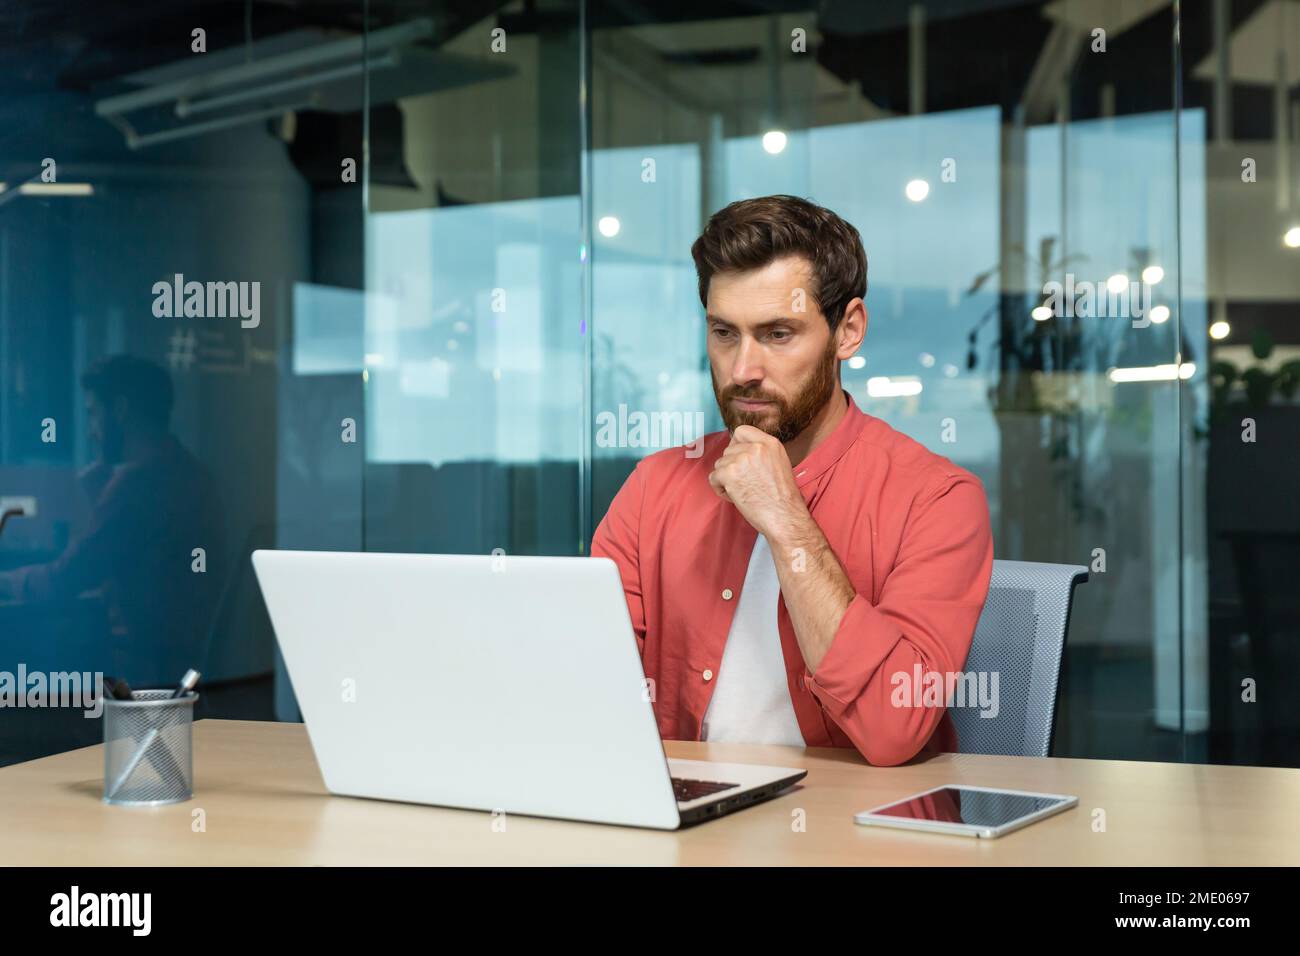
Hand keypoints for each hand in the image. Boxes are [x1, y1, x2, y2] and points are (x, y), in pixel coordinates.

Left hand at [708, 425, 810, 540]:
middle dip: (731, 466)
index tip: (738, 458)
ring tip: (740, 492)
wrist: (784, 516)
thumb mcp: (779, 464)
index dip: (735, 444)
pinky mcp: (729, 474)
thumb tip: (741, 452)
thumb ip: (762, 454)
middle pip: (728, 450)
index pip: (742, 431)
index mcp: (770, 443)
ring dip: (725, 479)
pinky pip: (713, 478)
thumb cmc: (783, 498)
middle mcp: (756, 447)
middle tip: (743, 483)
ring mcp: (741, 459)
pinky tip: (734, 497)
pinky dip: (719, 489)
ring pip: (720, 464)